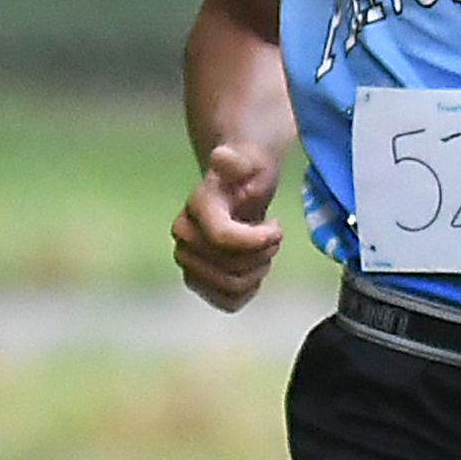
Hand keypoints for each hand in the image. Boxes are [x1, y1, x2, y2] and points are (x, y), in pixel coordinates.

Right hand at [172, 143, 282, 310]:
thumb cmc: (248, 176)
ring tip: (264, 248)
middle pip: (232, 266)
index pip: (223, 238)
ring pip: (232, 286)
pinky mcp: (197, 281)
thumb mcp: (250, 161)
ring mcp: (187, 262)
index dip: (257, 240)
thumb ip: (237, 162)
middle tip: (272, 233)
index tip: (276, 225)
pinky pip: (228, 301)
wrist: (238, 191)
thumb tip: (221, 158)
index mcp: (197, 207)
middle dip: (263, 253)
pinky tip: (254, 267)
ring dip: (258, 270)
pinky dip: (249, 288)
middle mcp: (184, 236)